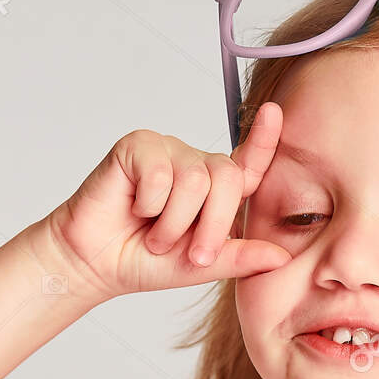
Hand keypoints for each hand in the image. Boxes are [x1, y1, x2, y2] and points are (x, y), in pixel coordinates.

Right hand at [43, 103, 291, 298]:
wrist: (96, 263)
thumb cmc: (145, 260)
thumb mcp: (201, 265)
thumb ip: (241, 258)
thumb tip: (283, 258)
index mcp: (217, 189)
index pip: (249, 162)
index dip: (264, 139)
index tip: (274, 113)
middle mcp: (197, 164)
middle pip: (229, 178)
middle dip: (214, 225)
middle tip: (192, 254)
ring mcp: (168, 151)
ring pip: (194, 181)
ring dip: (174, 223)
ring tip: (154, 235)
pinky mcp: (138, 146)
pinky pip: (159, 175)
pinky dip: (148, 205)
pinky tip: (134, 208)